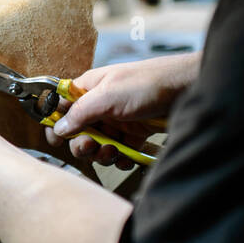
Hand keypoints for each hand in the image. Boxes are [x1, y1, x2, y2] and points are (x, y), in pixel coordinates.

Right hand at [46, 51, 198, 166]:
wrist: (187, 90)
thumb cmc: (150, 83)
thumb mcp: (108, 96)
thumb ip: (80, 112)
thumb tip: (59, 127)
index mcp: (89, 88)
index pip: (62, 107)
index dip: (56, 123)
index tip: (56, 139)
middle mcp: (100, 105)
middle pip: (78, 132)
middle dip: (82, 144)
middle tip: (92, 146)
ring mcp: (117, 120)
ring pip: (97, 145)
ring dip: (102, 154)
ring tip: (113, 152)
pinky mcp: (133, 134)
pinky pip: (118, 152)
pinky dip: (120, 159)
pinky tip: (126, 158)